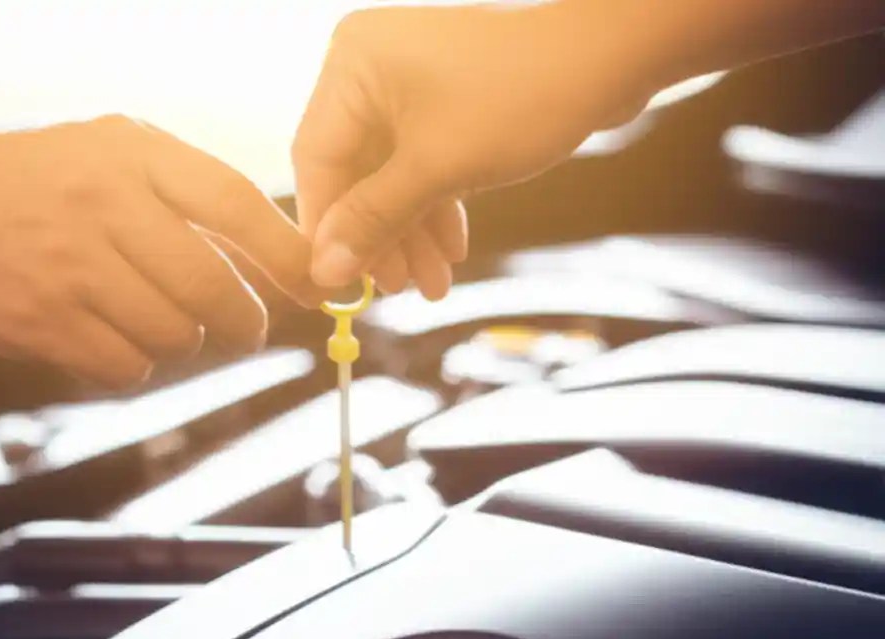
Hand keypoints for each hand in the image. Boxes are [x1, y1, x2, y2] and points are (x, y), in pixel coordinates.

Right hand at [0, 114, 320, 389]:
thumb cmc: (26, 169)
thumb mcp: (105, 145)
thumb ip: (179, 187)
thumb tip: (274, 251)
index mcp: (131, 153)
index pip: (237, 207)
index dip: (286, 256)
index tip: (315, 286)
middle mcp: (105, 207)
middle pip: (215, 288)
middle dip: (246, 320)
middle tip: (245, 327)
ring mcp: (70, 268)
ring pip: (174, 334)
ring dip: (184, 341)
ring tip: (162, 322)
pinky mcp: (38, 321)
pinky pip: (124, 365)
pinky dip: (133, 363)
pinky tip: (114, 339)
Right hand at [293, 3, 654, 297]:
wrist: (616, 52)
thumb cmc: (524, 95)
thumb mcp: (438, 168)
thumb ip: (374, 220)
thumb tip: (324, 272)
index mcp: (351, 65)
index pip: (316, 160)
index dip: (326, 227)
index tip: (334, 284)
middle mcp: (369, 67)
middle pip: (355, 172)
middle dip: (381, 236)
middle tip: (396, 291)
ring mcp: (407, 82)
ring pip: (391, 174)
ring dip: (411, 231)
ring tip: (432, 285)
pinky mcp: (443, 99)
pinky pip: (422, 161)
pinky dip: (434, 206)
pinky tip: (451, 251)